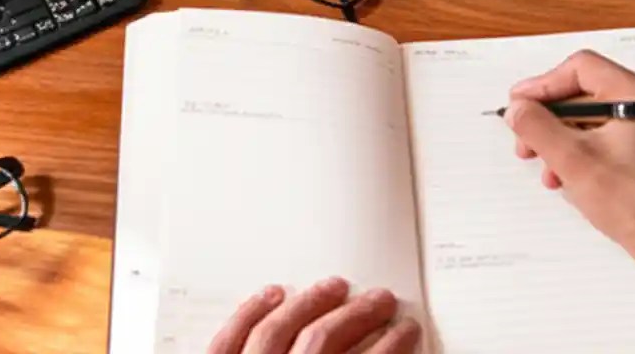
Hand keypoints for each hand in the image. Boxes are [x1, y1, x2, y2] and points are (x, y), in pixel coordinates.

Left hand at [208, 277, 420, 353]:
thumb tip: (391, 347)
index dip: (391, 347)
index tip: (406, 330)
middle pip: (319, 343)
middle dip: (356, 317)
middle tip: (381, 301)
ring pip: (275, 333)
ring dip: (310, 305)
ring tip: (336, 287)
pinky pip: (228, 341)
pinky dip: (250, 313)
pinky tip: (273, 294)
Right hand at [504, 51, 634, 266]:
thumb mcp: (574, 161)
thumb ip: (538, 128)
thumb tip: (517, 108)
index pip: (581, 68)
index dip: (544, 85)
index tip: (519, 105)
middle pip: (588, 95)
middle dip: (551, 119)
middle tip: (527, 142)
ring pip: (598, 122)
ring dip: (564, 142)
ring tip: (549, 172)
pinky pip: (613, 142)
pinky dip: (587, 155)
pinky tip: (573, 182)